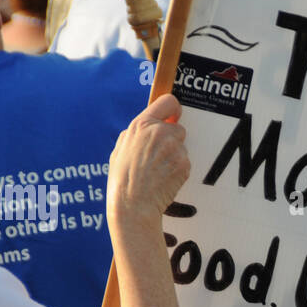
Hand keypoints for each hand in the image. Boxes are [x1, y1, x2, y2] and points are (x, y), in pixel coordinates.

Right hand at [106, 94, 189, 225]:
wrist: (133, 204)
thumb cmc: (123, 179)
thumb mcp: (121, 148)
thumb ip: (137, 133)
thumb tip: (148, 125)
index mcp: (142, 125)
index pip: (168, 102)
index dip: (174, 109)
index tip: (174, 115)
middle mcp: (160, 132)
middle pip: (178, 128)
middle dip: (172, 140)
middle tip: (158, 157)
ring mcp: (174, 148)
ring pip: (182, 147)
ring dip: (175, 157)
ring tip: (158, 171)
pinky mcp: (184, 164)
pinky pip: (185, 163)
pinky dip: (178, 171)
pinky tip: (164, 179)